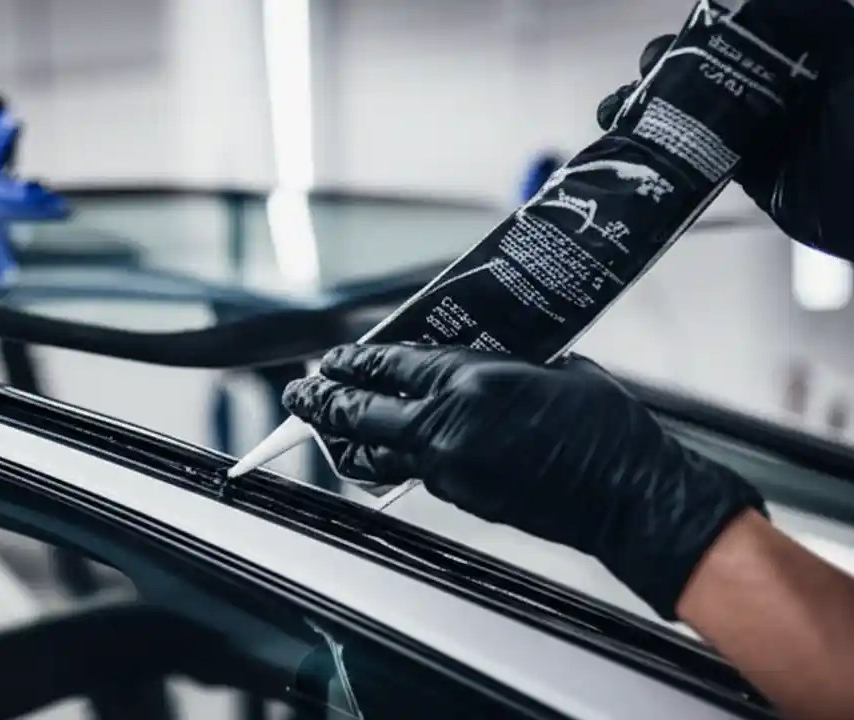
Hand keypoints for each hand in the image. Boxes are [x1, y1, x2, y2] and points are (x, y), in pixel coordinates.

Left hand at [282, 343, 765, 617]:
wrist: (627, 495)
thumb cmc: (603, 429)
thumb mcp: (552, 367)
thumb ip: (500, 362)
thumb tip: (474, 361)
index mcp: (470, 382)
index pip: (389, 365)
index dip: (353, 361)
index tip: (331, 358)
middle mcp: (448, 425)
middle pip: (361, 413)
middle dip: (322, 401)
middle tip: (300, 392)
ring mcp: (449, 467)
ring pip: (375, 452)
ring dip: (346, 436)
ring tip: (325, 425)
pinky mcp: (461, 497)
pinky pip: (408, 473)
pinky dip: (387, 458)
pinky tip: (384, 449)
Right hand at [597, 35, 853, 257]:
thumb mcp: (850, 60)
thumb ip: (812, 20)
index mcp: (804, 52)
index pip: (741, 28)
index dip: (703, 28)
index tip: (677, 36)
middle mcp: (777, 86)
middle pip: (708, 64)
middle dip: (667, 64)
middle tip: (648, 71)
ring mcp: (758, 129)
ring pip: (692, 107)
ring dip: (650, 106)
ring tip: (619, 109)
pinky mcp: (744, 170)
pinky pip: (695, 152)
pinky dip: (659, 148)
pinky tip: (630, 145)